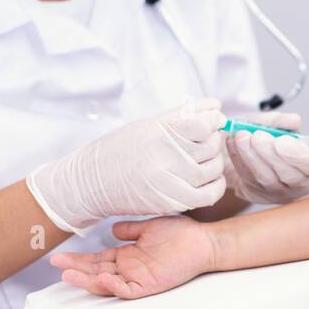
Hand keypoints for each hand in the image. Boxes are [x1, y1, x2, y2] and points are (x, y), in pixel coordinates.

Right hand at [26, 98, 227, 235]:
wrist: (91, 183)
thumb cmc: (119, 149)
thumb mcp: (147, 124)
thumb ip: (181, 114)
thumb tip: (214, 105)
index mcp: (159, 134)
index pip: (203, 124)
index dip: (215, 119)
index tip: (215, 118)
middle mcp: (165, 158)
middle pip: (210, 146)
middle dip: (215, 138)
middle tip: (209, 137)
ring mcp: (169, 183)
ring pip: (213, 168)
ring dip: (216, 160)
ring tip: (206, 156)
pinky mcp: (170, 203)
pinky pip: (208, 195)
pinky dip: (216, 185)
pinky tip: (210, 177)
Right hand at [48, 215, 215, 298]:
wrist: (203, 241)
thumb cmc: (180, 234)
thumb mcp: (149, 226)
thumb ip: (130, 229)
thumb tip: (111, 228)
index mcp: (127, 256)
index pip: (97, 260)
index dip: (78, 261)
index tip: (59, 258)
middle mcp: (129, 269)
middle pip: (96, 272)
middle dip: (76, 270)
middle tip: (56, 266)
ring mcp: (138, 278)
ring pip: (107, 284)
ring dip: (88, 281)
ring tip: (69, 276)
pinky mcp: (150, 285)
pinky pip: (128, 290)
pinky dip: (114, 286)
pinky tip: (102, 278)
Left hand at [224, 111, 308, 204]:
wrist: (249, 149)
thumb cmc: (270, 137)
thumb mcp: (276, 124)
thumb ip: (284, 121)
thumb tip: (294, 121)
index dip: (296, 154)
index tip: (281, 140)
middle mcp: (297, 183)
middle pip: (287, 175)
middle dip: (270, 154)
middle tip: (257, 136)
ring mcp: (276, 192)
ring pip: (265, 178)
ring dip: (251, 156)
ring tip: (242, 136)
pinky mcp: (256, 194)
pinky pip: (247, 178)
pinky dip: (238, 159)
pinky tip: (233, 142)